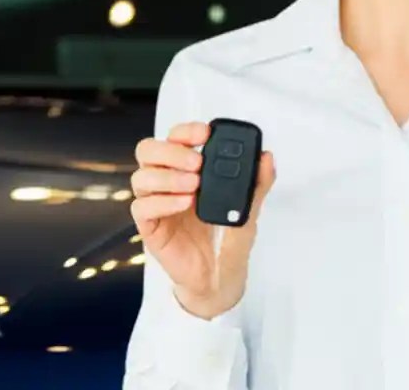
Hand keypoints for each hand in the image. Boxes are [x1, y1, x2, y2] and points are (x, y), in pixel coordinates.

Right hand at [129, 121, 276, 319]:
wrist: (222, 277)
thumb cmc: (229, 239)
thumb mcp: (249, 207)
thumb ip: (258, 182)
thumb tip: (267, 157)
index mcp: (187, 170)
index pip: (174, 138)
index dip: (185, 131)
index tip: (205, 134)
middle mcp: (167, 182)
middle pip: (148, 150)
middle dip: (170, 150)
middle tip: (196, 162)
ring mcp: (156, 204)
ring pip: (141, 177)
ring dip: (167, 176)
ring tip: (194, 186)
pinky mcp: (150, 228)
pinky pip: (141, 208)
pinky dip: (162, 202)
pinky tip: (184, 204)